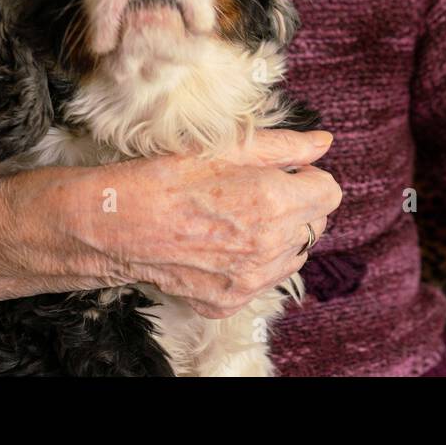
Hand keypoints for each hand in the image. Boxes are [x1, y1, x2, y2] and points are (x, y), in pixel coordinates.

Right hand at [43, 128, 341, 318]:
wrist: (115, 225)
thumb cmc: (167, 178)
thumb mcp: (227, 147)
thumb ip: (284, 146)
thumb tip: (324, 143)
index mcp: (273, 202)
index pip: (329, 192)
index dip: (308, 176)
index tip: (285, 172)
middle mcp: (268, 247)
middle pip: (316, 224)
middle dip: (297, 204)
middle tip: (257, 192)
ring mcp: (249, 279)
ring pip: (294, 254)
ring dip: (280, 235)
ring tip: (238, 218)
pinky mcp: (228, 301)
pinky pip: (263, 280)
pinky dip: (253, 263)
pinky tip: (222, 244)